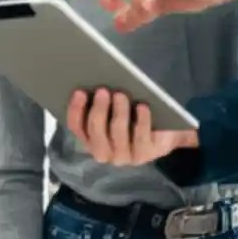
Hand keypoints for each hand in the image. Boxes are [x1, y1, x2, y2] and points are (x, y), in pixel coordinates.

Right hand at [66, 88, 197, 165]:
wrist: (162, 133)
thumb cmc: (131, 116)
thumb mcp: (113, 109)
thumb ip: (101, 102)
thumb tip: (94, 82)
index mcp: (90, 139)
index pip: (76, 127)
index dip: (76, 110)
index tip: (80, 92)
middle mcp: (103, 152)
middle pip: (95, 133)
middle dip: (98, 111)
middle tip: (103, 91)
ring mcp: (124, 156)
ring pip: (117, 135)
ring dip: (119, 113)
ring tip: (121, 95)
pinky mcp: (144, 155)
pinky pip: (140, 138)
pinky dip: (141, 121)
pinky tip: (143, 107)